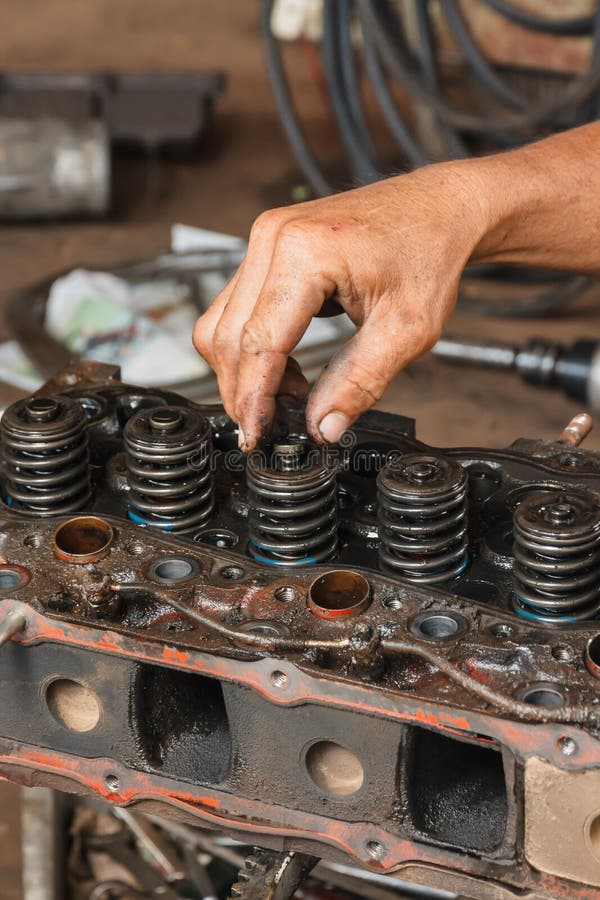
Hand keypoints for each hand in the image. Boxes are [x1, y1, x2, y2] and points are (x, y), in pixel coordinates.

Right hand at [193, 160, 489, 449]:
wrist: (440, 209)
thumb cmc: (429, 255)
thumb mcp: (407, 331)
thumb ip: (360, 382)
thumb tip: (324, 428)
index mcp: (305, 252)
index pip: (260, 343)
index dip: (254, 399)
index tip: (257, 438)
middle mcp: (273, 238)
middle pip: (228, 337)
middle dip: (245, 391)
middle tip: (278, 427)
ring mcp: (265, 239)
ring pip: (221, 325)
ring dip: (245, 372)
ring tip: (293, 395)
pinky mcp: (266, 248)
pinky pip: (235, 309)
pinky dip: (252, 349)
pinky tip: (289, 368)